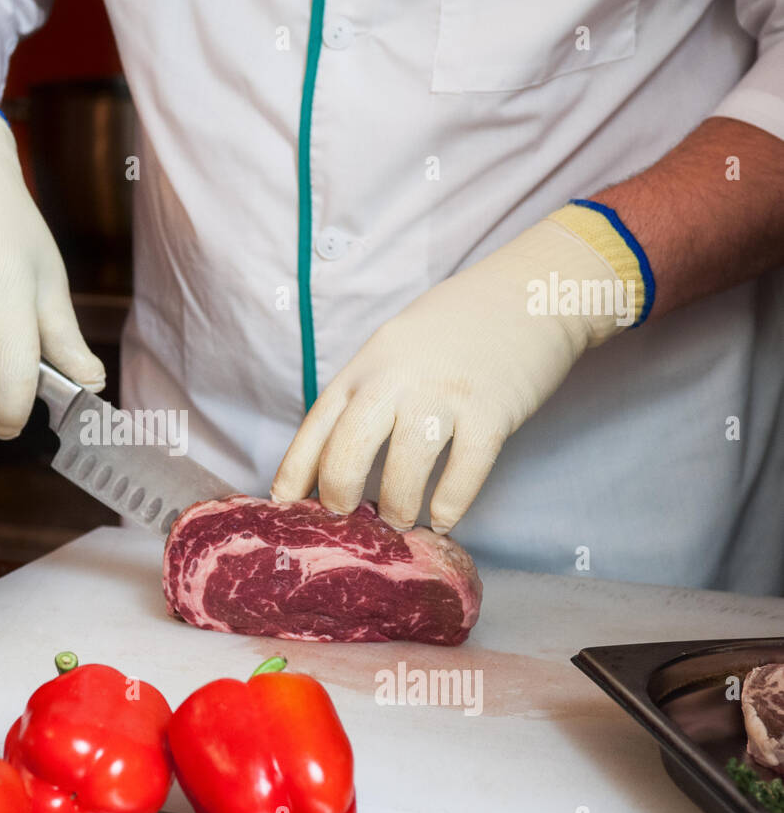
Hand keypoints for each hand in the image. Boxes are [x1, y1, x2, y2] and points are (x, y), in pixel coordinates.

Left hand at [271, 214, 633, 532]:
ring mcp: (443, 397)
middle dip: (340, 498)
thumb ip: (364, 396)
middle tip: (349, 519)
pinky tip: (442, 519)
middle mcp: (395, 381)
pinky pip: (463, 473)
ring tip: (399, 520)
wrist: (528, 292)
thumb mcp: (390, 350)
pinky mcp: (491, 413)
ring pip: (403, 472)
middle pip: (347, 453)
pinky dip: (449, 506)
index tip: (284, 508)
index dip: (294, 473)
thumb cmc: (453, 330)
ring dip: (397, 508)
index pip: (315, 428)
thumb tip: (331, 462)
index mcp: (364, 368)